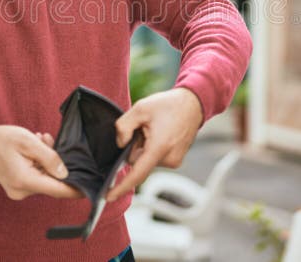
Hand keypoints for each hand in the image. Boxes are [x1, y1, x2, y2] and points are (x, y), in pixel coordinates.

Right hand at [0, 125, 81, 199]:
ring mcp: (18, 191)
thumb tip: (65, 173)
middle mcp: (21, 191)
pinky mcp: (17, 187)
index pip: (57, 190)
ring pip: (44, 178)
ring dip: (47, 161)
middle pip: (51, 182)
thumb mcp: (29, 142)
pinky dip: (39, 164)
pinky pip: (35, 177)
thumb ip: (50, 158)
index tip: (89, 187)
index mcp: (24, 181)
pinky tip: (35, 148)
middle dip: (56, 164)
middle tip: (49, 141)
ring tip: (40, 140)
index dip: (75, 189)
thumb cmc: (3, 139)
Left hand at [106, 87, 202, 201]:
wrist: (192, 104)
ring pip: (146, 160)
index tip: (108, 196)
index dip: (121, 187)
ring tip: (154, 129)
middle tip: (142, 128)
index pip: (137, 174)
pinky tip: (159, 133)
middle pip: (138, 162)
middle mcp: (168, 159)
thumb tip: (120, 144)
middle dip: (134, 148)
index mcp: (159, 148)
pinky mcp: (176, 160)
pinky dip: (152, 149)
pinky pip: (155, 159)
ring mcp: (174, 161)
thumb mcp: (140, 108)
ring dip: (144, 148)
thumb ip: (123, 126)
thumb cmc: (167, 105)